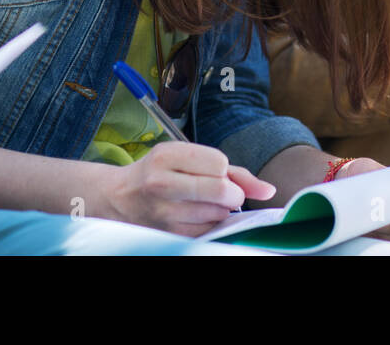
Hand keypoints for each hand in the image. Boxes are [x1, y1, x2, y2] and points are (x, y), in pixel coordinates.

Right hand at [100, 141, 274, 237]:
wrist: (120, 199)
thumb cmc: (161, 173)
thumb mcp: (187, 158)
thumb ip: (233, 171)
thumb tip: (269, 190)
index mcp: (166, 156)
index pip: (219, 163)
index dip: (223, 170)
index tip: (214, 171)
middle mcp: (162, 183)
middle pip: (221, 190)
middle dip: (231, 193)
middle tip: (223, 193)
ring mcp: (164, 212)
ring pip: (218, 213)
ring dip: (220, 210)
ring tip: (201, 202)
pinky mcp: (169, 233)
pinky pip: (209, 231)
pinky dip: (210, 224)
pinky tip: (194, 215)